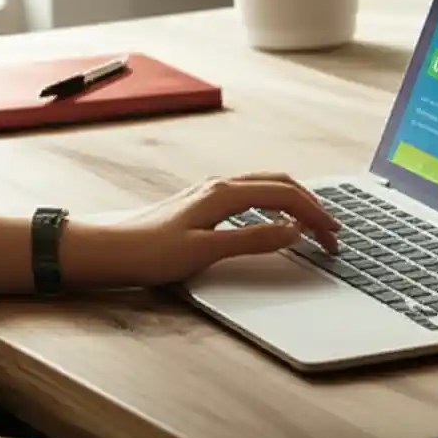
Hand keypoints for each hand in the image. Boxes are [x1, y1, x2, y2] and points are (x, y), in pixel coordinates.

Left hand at [60, 172, 339, 288]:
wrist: (103, 250)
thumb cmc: (147, 253)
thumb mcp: (205, 251)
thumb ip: (252, 239)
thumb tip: (293, 231)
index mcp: (225, 193)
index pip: (286, 197)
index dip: (316, 216)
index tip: (334, 238)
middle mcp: (220, 185)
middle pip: (281, 185)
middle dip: (312, 205)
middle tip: (333, 232)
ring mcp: (210, 192)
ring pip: (266, 186)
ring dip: (295, 202)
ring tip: (313, 224)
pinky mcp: (201, 203)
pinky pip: (251, 195)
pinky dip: (275, 204)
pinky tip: (274, 221)